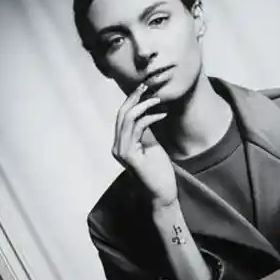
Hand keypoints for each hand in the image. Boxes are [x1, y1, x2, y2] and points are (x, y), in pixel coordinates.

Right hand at [113, 83, 175, 207]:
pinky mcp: (129, 156)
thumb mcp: (151, 145)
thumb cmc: (159, 171)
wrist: (162, 193)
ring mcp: (121, 152)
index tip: (144, 88)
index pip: (122, 116)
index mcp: (120, 144)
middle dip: (134, 97)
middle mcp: (116, 147)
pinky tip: (162, 115)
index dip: (131, 100)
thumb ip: (145, 130)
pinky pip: (138, 128)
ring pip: (128, 119)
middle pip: (121, 114)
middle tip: (147, 85)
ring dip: (144, 105)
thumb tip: (147, 111)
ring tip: (158, 99)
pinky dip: (150, 118)